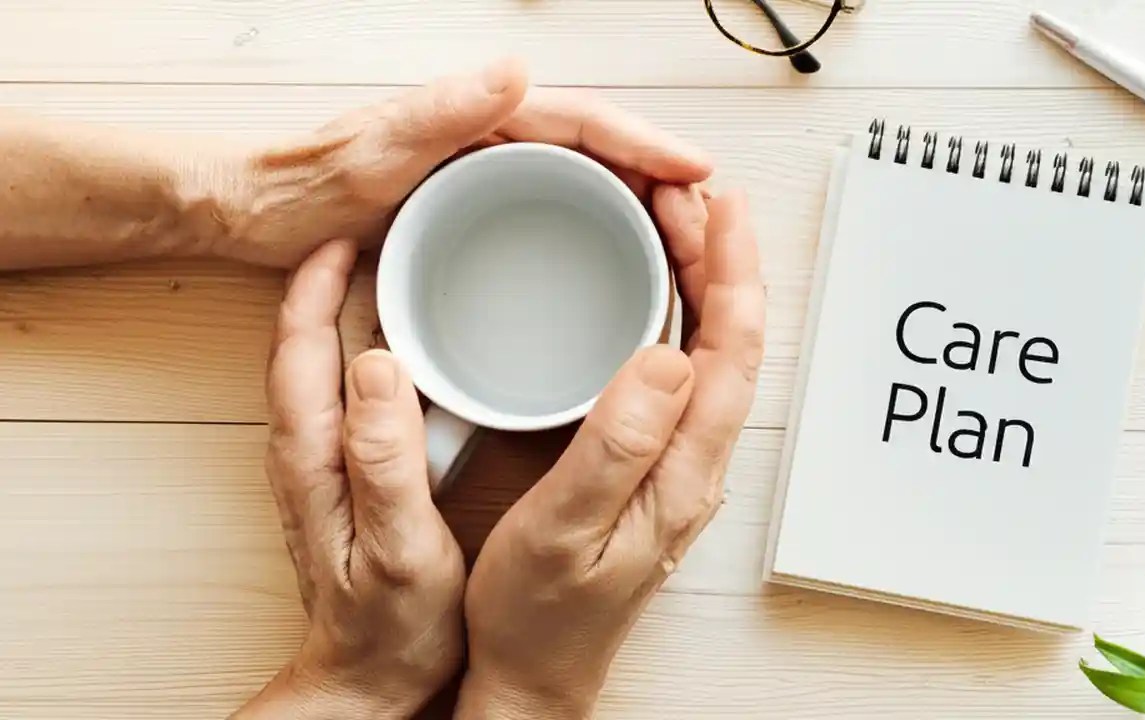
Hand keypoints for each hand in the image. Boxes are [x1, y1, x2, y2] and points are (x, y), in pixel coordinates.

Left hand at [211, 58, 711, 266]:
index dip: (648, 145)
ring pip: (585, 186)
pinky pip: (554, 217)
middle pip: (601, 153)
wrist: (252, 210)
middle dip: (662, 180)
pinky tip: (612, 269)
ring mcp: (486, 178)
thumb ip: (439, 112)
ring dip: (639, 209)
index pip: (585, 123)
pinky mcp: (474, 212)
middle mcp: (492, 141)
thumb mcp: (371, 148)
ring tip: (685, 247)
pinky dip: (596, 236)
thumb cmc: (302, 180)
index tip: (698, 173)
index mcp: (480, 119)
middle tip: (708, 224)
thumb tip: (516, 73)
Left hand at [233, 239, 464, 718]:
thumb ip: (385, 457)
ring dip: (341, 309)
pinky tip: (401, 343)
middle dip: (325, 278)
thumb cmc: (390, 623)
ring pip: (320, 364)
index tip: (351, 230)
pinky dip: (362, 348)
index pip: (299, 345)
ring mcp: (322, 462)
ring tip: (386, 268)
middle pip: (302, 343)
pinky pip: (343, 391)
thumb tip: (378, 362)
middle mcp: (305, 450)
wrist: (370, 678)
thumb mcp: (397, 543)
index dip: (317, 282)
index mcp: (312, 455)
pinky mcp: (346, 474)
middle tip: (374, 229)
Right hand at [454, 188, 764, 719]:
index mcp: (684, 468)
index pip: (733, 348)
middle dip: (718, 256)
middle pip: (731, 338)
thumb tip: (666, 354)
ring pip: (710, 351)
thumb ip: (620, 443)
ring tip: (672, 223)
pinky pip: (683, 371)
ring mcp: (677, 462)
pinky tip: (651, 299)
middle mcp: (695, 460)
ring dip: (701, 281)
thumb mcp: (569, 527)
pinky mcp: (654, 463)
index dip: (733, 268)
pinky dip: (675, 317)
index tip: (718, 202)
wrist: (538, 672)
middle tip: (683, 191)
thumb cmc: (543, 613)